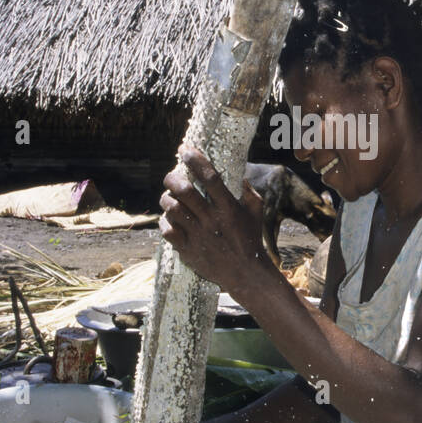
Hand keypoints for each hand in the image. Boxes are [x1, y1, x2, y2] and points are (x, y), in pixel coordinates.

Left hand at [158, 146, 266, 291]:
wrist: (245, 274)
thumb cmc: (250, 239)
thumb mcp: (256, 213)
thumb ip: (250, 192)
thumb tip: (241, 174)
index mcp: (229, 208)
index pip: (210, 177)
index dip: (196, 160)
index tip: (185, 149)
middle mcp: (212, 220)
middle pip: (184, 191)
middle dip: (172, 178)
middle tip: (171, 176)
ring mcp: (198, 236)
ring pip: (172, 209)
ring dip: (166, 199)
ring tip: (169, 197)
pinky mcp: (188, 250)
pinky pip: (168, 231)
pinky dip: (165, 222)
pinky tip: (170, 219)